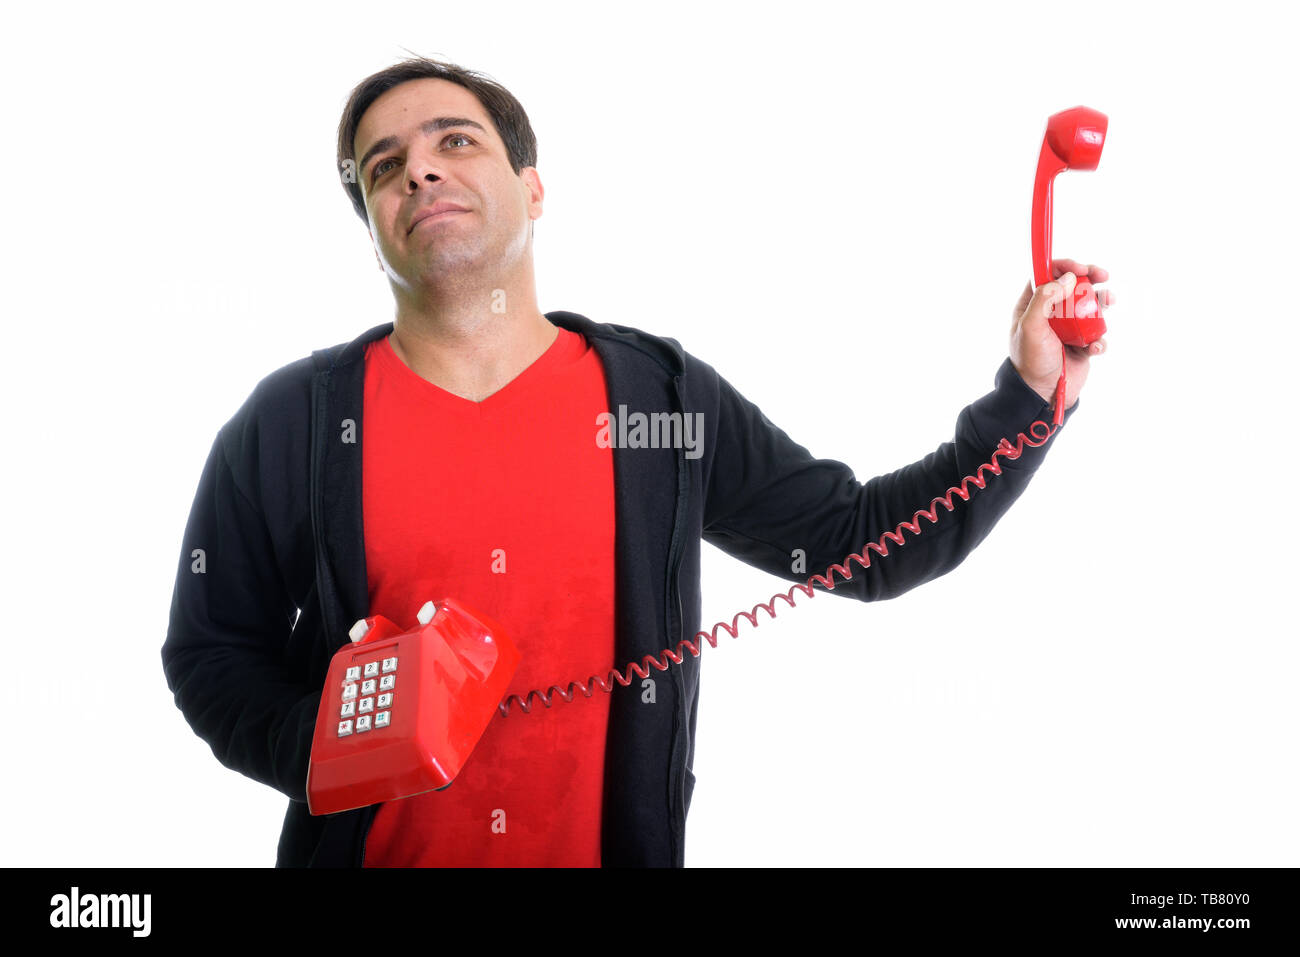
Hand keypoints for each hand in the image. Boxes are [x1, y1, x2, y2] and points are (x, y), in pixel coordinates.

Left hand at [1009, 259, 1114, 407]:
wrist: (1043, 393)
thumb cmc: (1031, 361)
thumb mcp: (1030, 328)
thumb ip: (1044, 300)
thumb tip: (1068, 278)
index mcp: (1032, 307)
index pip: (1046, 276)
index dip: (1063, 266)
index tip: (1080, 267)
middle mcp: (1051, 314)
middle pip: (1073, 286)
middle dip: (1090, 277)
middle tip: (1102, 275)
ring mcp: (1069, 328)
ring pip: (1090, 307)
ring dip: (1102, 302)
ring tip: (1109, 301)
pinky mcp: (1082, 344)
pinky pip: (1097, 334)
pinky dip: (1100, 338)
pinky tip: (1094, 347)